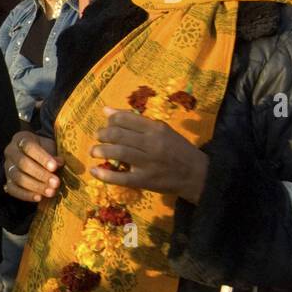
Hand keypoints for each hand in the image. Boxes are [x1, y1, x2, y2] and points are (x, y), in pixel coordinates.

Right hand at [3, 130, 59, 202]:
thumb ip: (54, 154)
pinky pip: (13, 190)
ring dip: (35, 186)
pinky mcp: (7, 181)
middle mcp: (10, 152)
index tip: (55, 167)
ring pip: (18, 178)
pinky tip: (39, 198)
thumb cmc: (45, 150)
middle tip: (56, 183)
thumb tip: (60, 162)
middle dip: (41, 174)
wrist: (36, 157)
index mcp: (20, 139)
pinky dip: (26, 195)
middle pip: (22, 164)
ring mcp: (7, 167)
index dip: (42, 157)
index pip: (29, 147)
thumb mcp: (50, 147)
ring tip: (51, 192)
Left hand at [89, 107, 208, 203]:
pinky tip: (94, 171)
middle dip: (102, 135)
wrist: (198, 174)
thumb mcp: (162, 131)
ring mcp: (148, 163)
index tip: (106, 125)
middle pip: (118, 135)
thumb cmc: (178, 150)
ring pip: (118, 152)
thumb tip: (107, 111)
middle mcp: (152, 144)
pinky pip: (121, 178)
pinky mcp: (145, 181)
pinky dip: (104, 175)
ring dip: (100, 150)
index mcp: (156, 129)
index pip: (125, 119)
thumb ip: (136, 121)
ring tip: (94, 151)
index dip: (110, 120)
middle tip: (98, 137)